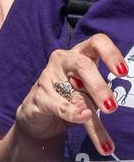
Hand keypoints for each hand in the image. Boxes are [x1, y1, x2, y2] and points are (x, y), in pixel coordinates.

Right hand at [13, 34, 124, 156]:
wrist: (41, 111)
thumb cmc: (71, 95)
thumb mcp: (90, 93)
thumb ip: (102, 97)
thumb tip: (114, 107)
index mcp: (82, 54)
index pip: (97, 43)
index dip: (111, 54)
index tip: (122, 72)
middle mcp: (64, 60)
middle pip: (83, 66)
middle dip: (98, 87)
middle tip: (110, 107)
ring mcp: (49, 76)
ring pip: (72, 91)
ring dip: (86, 109)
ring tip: (93, 118)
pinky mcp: (39, 95)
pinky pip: (60, 105)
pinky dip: (73, 114)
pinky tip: (81, 117)